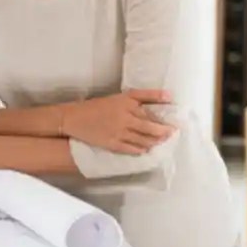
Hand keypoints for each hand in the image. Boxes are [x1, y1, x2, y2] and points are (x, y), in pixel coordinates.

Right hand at [61, 89, 176, 154]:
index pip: (150, 104)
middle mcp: (125, 116)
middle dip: (164, 131)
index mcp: (125, 102)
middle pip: (151, 126)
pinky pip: (133, 149)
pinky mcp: (113, 143)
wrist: (72, 118)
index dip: (164, 110)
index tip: (174, 113)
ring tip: (162, 142)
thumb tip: (164, 97)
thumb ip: (137, 99)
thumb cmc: (95, 107)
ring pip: (144, 139)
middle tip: (172, 133)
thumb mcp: (116, 98)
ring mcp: (119, 131)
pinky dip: (142, 149)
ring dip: (156, 142)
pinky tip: (146, 149)